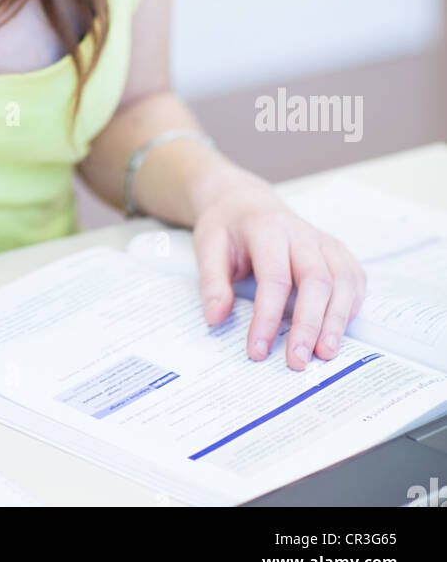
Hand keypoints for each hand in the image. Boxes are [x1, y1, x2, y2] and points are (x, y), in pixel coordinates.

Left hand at [191, 176, 367, 369]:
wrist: (246, 200)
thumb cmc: (227, 226)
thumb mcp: (207, 245)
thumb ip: (212, 281)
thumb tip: (216, 318)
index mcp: (267, 228)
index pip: (274, 277)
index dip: (267, 317)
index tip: (257, 350)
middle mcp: (301, 233)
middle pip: (316, 279)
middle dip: (309, 324)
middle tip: (298, 361)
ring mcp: (323, 241)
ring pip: (342, 280)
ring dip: (336, 320)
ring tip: (324, 354)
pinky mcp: (337, 251)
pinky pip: (353, 279)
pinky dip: (351, 306)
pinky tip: (338, 331)